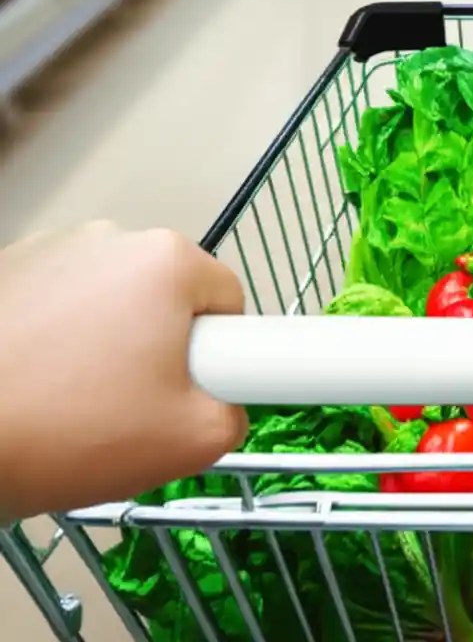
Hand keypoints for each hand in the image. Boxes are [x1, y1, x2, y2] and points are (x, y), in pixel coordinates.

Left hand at [0, 222, 246, 519]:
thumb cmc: (70, 430)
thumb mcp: (194, 441)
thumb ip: (237, 414)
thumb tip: (220, 404)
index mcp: (167, 259)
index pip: (230, 301)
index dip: (224, 355)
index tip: (191, 395)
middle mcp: (109, 236)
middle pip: (166, 298)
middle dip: (159, 348)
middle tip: (134, 409)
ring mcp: (45, 248)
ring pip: (107, 303)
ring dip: (103, 346)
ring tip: (72, 405)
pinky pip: (53, 306)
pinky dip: (52, 343)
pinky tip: (31, 389)